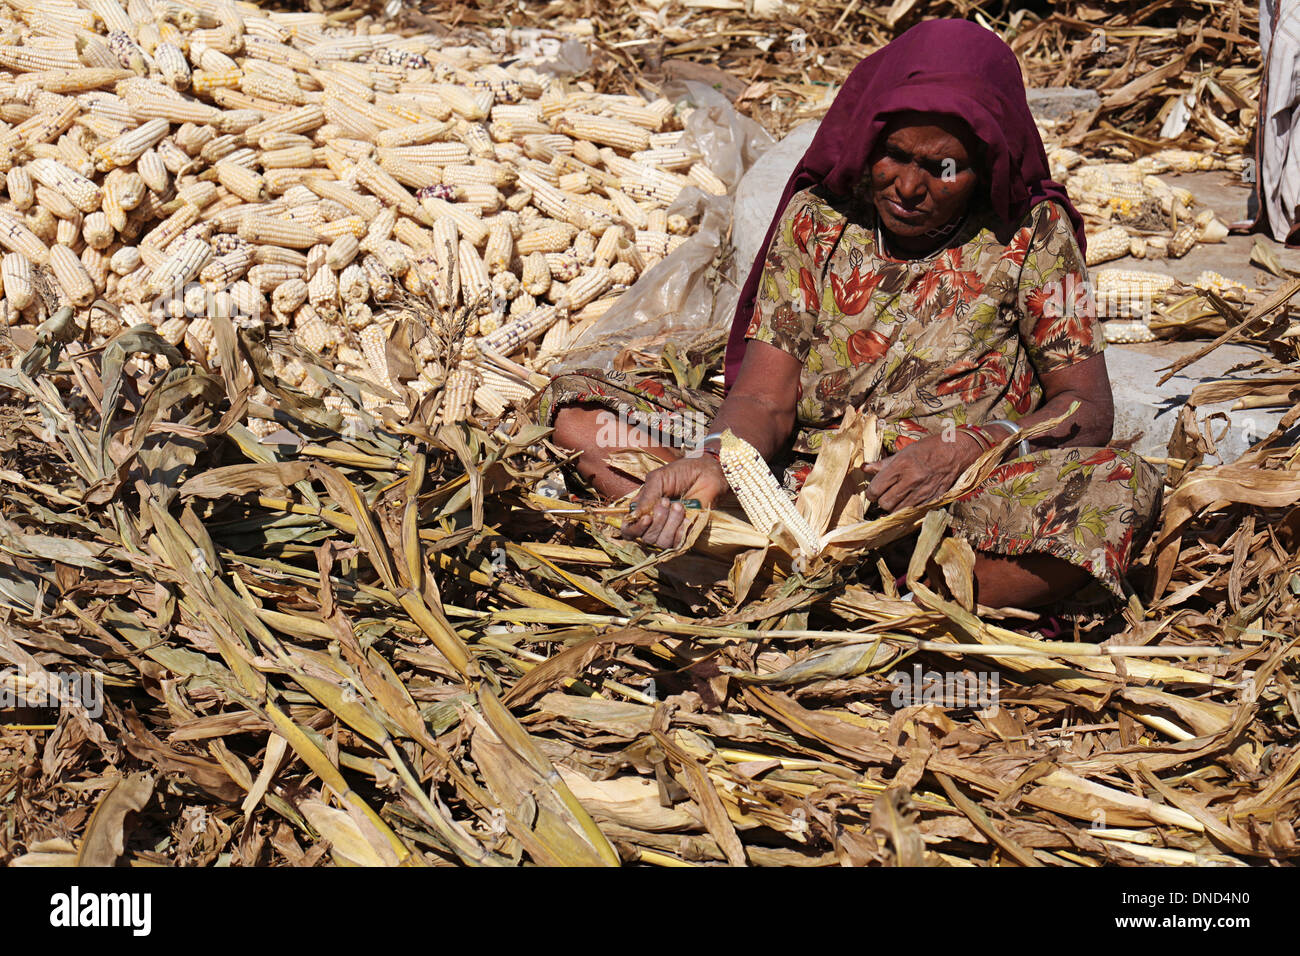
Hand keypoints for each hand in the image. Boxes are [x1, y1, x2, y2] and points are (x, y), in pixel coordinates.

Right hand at [621, 454, 728, 548]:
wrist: (707, 474)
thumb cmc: (681, 473)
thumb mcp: (658, 479)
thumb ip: (646, 496)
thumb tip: (635, 516)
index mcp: (643, 509)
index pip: (629, 529)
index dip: (634, 528)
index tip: (646, 517)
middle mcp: (654, 522)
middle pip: (645, 537)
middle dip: (657, 520)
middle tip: (667, 501)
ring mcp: (669, 529)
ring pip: (660, 542)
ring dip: (669, 524)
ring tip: (679, 506)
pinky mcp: (685, 534)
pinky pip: (676, 544)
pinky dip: (680, 531)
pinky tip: (686, 517)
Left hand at [862, 431, 983, 511]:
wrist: (957, 451)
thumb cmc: (929, 448)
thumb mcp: (904, 452)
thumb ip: (883, 464)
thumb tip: (864, 468)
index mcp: (902, 465)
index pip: (876, 488)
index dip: (871, 492)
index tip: (873, 491)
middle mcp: (911, 480)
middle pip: (885, 503)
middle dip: (881, 500)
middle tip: (884, 495)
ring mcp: (923, 492)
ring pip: (897, 511)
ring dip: (893, 507)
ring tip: (895, 498)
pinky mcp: (933, 499)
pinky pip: (912, 512)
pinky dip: (907, 510)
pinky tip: (907, 502)